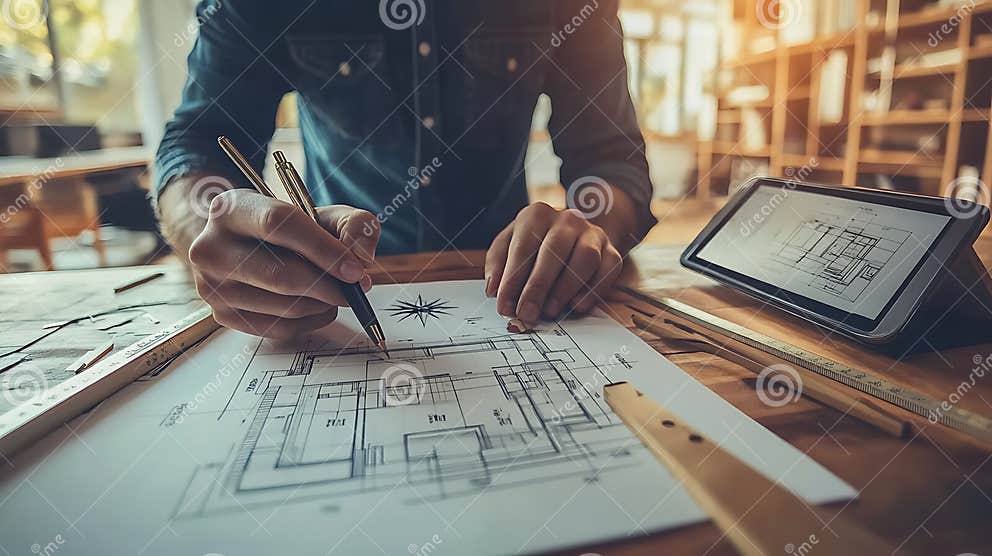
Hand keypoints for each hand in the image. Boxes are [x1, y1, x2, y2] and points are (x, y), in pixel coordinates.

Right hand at [186, 188, 380, 337]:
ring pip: (282, 306)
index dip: (323, 249)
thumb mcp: (322, 212)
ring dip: (323, 303)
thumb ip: (353, 225)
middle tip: (356, 287)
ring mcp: (211, 285)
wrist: (245, 245)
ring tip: (338, 292)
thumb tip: (359, 258)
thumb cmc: (288, 228)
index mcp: (230, 208)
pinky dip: (310, 320)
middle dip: (328, 285)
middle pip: (279, 275)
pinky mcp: (222, 315)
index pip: (278, 225)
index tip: (355, 269)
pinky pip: (278, 328)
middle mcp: (210, 247)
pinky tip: (321, 305)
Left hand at [485, 202, 622, 324]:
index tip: (504, 307)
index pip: (522, 248)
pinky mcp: (611, 251)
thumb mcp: (510, 244)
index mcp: (536, 214)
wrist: (575, 233)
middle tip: (527, 314)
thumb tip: (493, 289)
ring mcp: (592, 234)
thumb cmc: (535, 243)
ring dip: (565, 288)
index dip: (512, 280)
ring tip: (550, 311)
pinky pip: (607, 270)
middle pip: (553, 252)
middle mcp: (567, 219)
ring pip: (584, 258)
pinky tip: (576, 306)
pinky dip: (592, 290)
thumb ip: (498, 263)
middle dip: (537, 287)